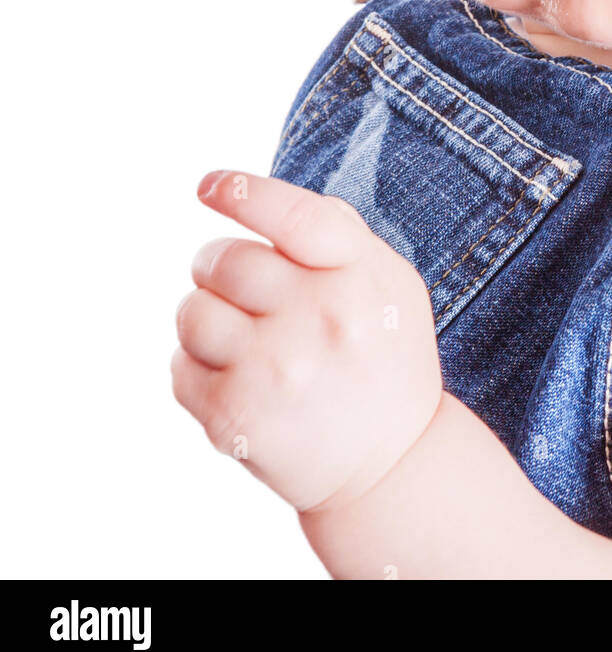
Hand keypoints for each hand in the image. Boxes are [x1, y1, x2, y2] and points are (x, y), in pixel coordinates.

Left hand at [171, 170, 442, 514]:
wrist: (392, 465)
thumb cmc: (383, 355)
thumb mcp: (391, 281)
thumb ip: (338, 232)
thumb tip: (255, 195)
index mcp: (360, 275)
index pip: (293, 216)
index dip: (242, 193)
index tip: (208, 186)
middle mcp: (320, 318)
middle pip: (224, 260)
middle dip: (217, 266)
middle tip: (238, 287)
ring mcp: (275, 371)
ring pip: (191, 312)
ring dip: (204, 318)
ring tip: (239, 338)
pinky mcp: (235, 419)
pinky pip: (178, 367)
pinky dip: (197, 369)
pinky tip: (238, 381)